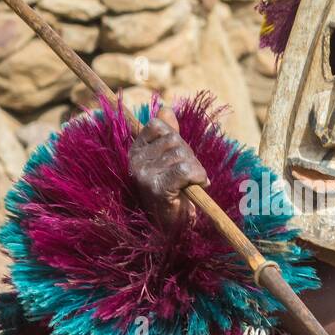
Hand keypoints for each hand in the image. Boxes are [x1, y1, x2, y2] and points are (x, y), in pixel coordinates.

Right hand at [128, 108, 207, 229]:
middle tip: (190, 175)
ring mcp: (144, 175)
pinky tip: (199, 185)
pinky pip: (185, 170)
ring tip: (192, 183)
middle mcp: (135, 162)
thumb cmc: (174, 191)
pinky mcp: (157, 188)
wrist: (174, 226)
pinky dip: (198, 176)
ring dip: (196, 169)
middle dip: (189, 155)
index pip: (158, 125)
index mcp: (136, 151)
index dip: (176, 138)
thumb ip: (168, 134)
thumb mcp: (169, 158)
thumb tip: (166, 108)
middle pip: (173, 140)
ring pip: (181, 155)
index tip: (180, 157)